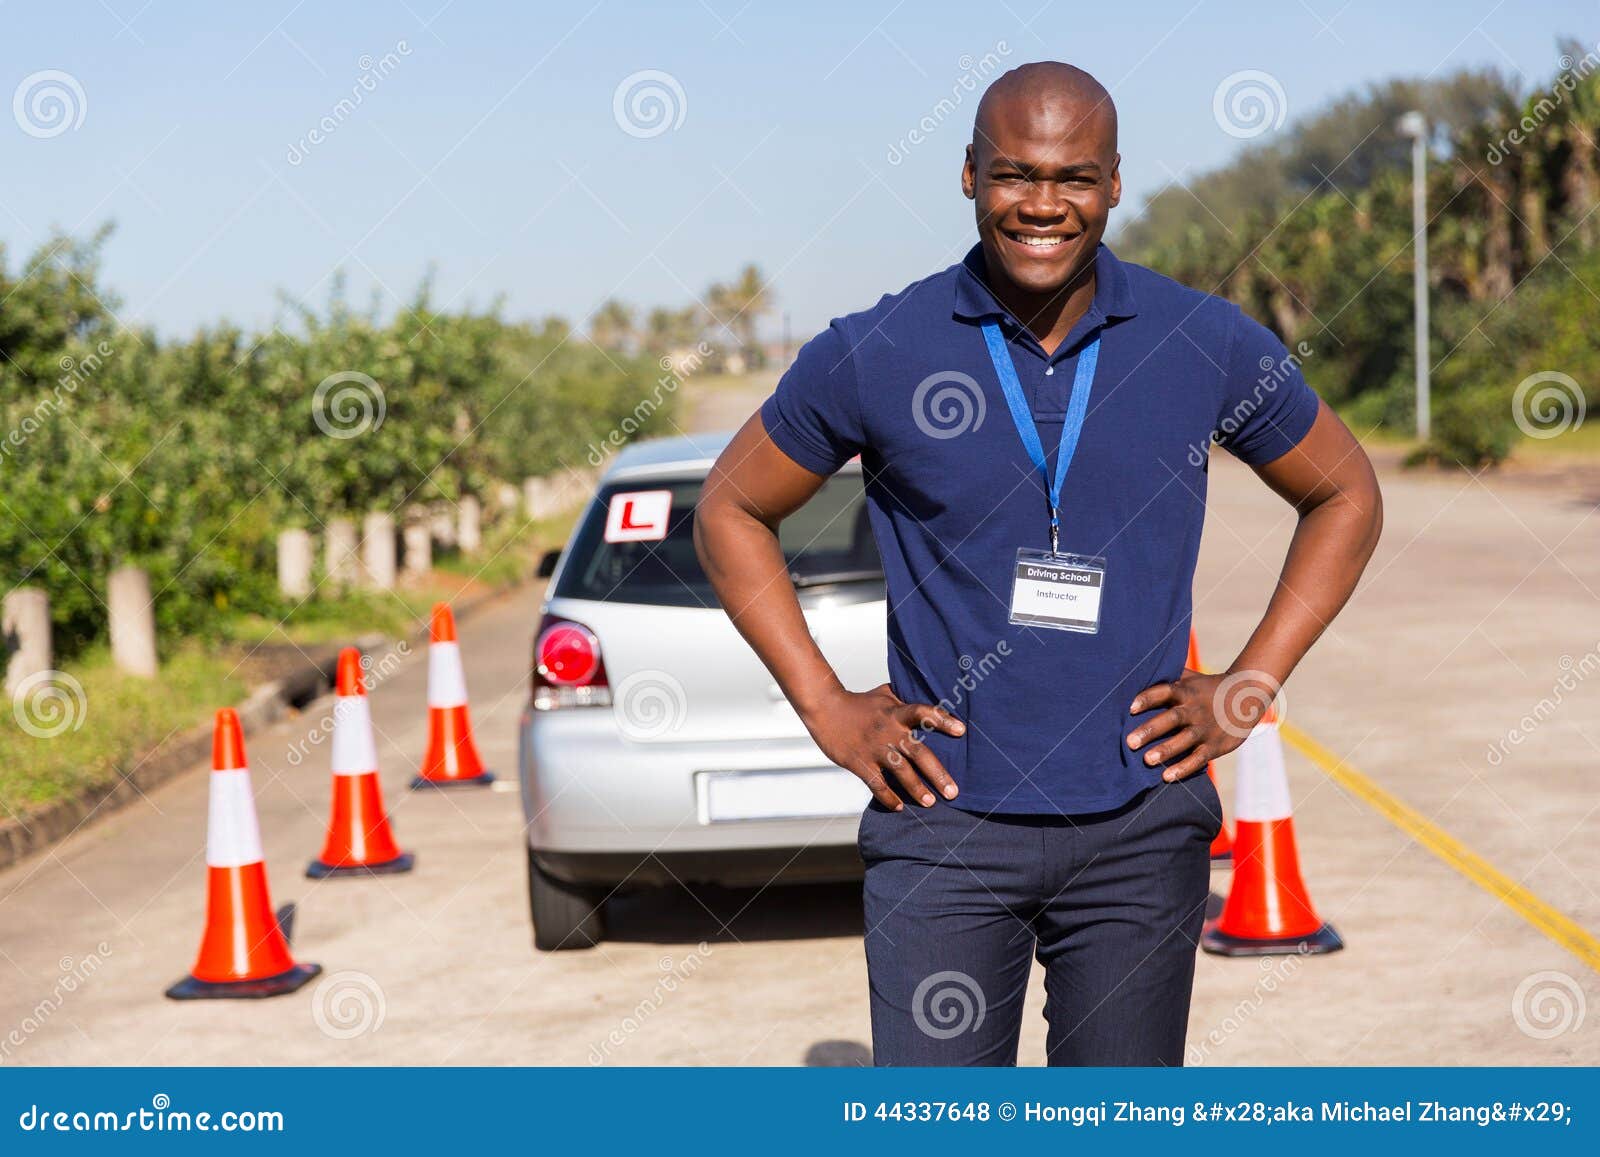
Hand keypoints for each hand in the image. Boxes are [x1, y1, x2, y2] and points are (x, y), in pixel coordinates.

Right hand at [802, 683, 963, 809]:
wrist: (825, 708)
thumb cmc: (859, 702)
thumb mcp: (885, 694)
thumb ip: (906, 700)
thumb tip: (930, 699)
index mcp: (896, 712)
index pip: (923, 713)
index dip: (942, 720)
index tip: (961, 731)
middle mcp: (888, 731)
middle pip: (918, 753)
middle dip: (937, 774)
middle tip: (953, 792)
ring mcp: (874, 748)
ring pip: (900, 772)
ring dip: (916, 789)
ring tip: (930, 803)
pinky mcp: (859, 762)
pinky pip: (876, 784)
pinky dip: (888, 797)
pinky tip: (899, 807)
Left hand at [1125, 670, 1275, 781]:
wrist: (1247, 695)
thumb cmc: (1206, 687)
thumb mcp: (1189, 678)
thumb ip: (1166, 676)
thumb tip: (1134, 671)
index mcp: (1185, 691)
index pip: (1165, 692)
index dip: (1148, 699)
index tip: (1131, 707)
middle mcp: (1194, 709)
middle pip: (1172, 718)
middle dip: (1151, 730)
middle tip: (1130, 742)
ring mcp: (1205, 728)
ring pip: (1185, 740)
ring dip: (1166, 750)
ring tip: (1147, 760)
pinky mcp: (1215, 745)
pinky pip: (1199, 757)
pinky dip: (1184, 767)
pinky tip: (1167, 776)